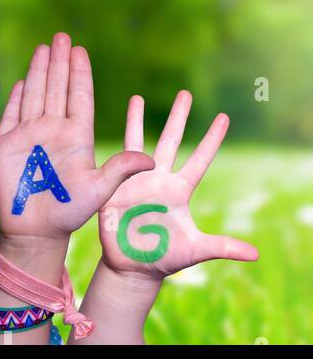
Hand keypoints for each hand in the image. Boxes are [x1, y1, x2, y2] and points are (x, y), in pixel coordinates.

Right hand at [0, 32, 153, 240]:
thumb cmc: (69, 213)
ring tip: (43, 47)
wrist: (36, 231)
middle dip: (59, 62)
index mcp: (77, 137)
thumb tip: (150, 159)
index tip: (80, 50)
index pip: (79, 96)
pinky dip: (15, 97)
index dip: (79, 73)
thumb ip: (120, 171)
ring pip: (35, 95)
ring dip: (39, 71)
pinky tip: (19, 81)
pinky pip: (11, 115)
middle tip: (61, 35)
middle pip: (57, 88)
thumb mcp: (99, 190)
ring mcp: (29, 136)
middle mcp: (54, 131)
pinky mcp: (7, 145)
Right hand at [97, 91, 257, 277]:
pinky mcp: (113, 187)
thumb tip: (255, 255)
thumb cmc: (164, 258)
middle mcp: (159, 180)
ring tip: (137, 96)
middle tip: (185, 93)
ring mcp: (135, 181)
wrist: (131, 265)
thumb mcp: (195, 250)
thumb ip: (222, 246)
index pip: (200, 159)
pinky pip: (112, 163)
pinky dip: (111, 146)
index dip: (211, 139)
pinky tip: (105, 128)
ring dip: (136, 120)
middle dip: (178, 117)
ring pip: (137, 143)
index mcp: (180, 190)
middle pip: (170, 141)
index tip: (224, 117)